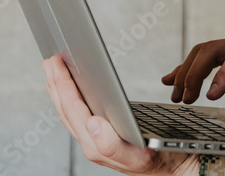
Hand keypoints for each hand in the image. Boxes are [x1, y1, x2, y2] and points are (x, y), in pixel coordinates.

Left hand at [43, 56, 198, 175]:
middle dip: (56, 83)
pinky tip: (71, 91)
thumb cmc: (161, 163)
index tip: (57, 63)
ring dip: (59, 90)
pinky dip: (70, 99)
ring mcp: (94, 142)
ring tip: (54, 70)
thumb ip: (112, 145)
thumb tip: (91, 121)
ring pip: (69, 113)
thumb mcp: (141, 157)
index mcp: (96, 146)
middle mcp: (91, 144)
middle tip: (50, 59)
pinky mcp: (101, 139)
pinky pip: (77, 117)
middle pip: (65, 110)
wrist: (174, 172)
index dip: (63, 85)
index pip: (73, 110)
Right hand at [162, 0, 224, 103]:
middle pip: (210, 50)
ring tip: (175, 97)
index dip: (223, 74)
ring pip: (203, 51)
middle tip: (184, 101)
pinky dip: (186, 66)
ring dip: (185, 71)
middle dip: (193, 73)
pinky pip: (204, 54)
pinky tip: (170, 79)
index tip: (211, 95)